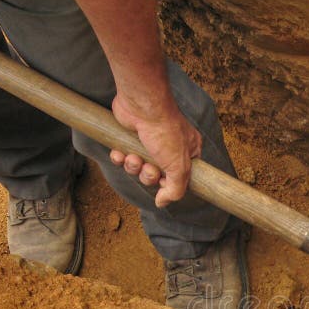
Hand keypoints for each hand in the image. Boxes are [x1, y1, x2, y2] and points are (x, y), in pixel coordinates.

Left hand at [109, 92, 201, 207]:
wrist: (141, 105)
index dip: (168, 184)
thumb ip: (175, 189)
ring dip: (133, 167)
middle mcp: (169, 148)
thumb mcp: (179, 166)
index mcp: (187, 152)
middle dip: (148, 175)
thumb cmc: (164, 131)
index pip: (180, 178)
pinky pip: (124, 157)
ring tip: (133, 157)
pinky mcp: (131, 138)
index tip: (163, 181)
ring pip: (139, 168)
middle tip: (148, 167)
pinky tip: (120, 153)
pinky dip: (120, 158)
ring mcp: (149, 143)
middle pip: (157, 176)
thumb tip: (162, 203)